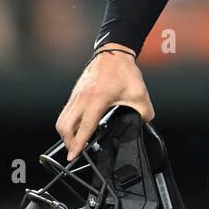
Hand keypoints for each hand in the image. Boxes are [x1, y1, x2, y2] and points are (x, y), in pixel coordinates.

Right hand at [55, 44, 152, 159]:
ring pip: (62, 119)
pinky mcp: (75, 93)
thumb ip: (145, 111)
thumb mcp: (140, 93)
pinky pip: (66, 112)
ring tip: (76, 141)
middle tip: (77, 150)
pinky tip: (79, 126)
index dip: (78, 144)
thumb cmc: (124, 71)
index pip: (85, 127)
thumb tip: (146, 122)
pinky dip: (68, 123)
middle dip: (68, 142)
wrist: (114, 52)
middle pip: (65, 126)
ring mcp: (76, 95)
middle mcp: (82, 98)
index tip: (73, 156)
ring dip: (66, 133)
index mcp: (97, 99)